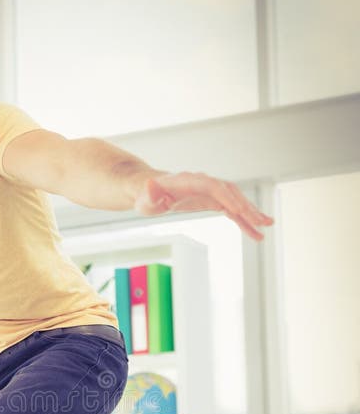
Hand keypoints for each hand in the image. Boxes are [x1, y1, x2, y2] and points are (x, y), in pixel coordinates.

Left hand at [134, 173, 273, 240]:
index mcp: (191, 181)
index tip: (239, 209)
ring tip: (267, 225)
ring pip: (236, 200)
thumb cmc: (146, 195)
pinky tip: (256, 232)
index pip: (213, 186)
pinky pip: (232, 210)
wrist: (149, 190)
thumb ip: (151, 193)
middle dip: (246, 207)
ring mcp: (210, 192)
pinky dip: (244, 220)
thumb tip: (150, 185)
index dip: (227, 197)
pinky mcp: (213, 201)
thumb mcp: (146, 197)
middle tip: (261, 221)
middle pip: (230, 192)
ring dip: (251, 213)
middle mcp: (204, 183)